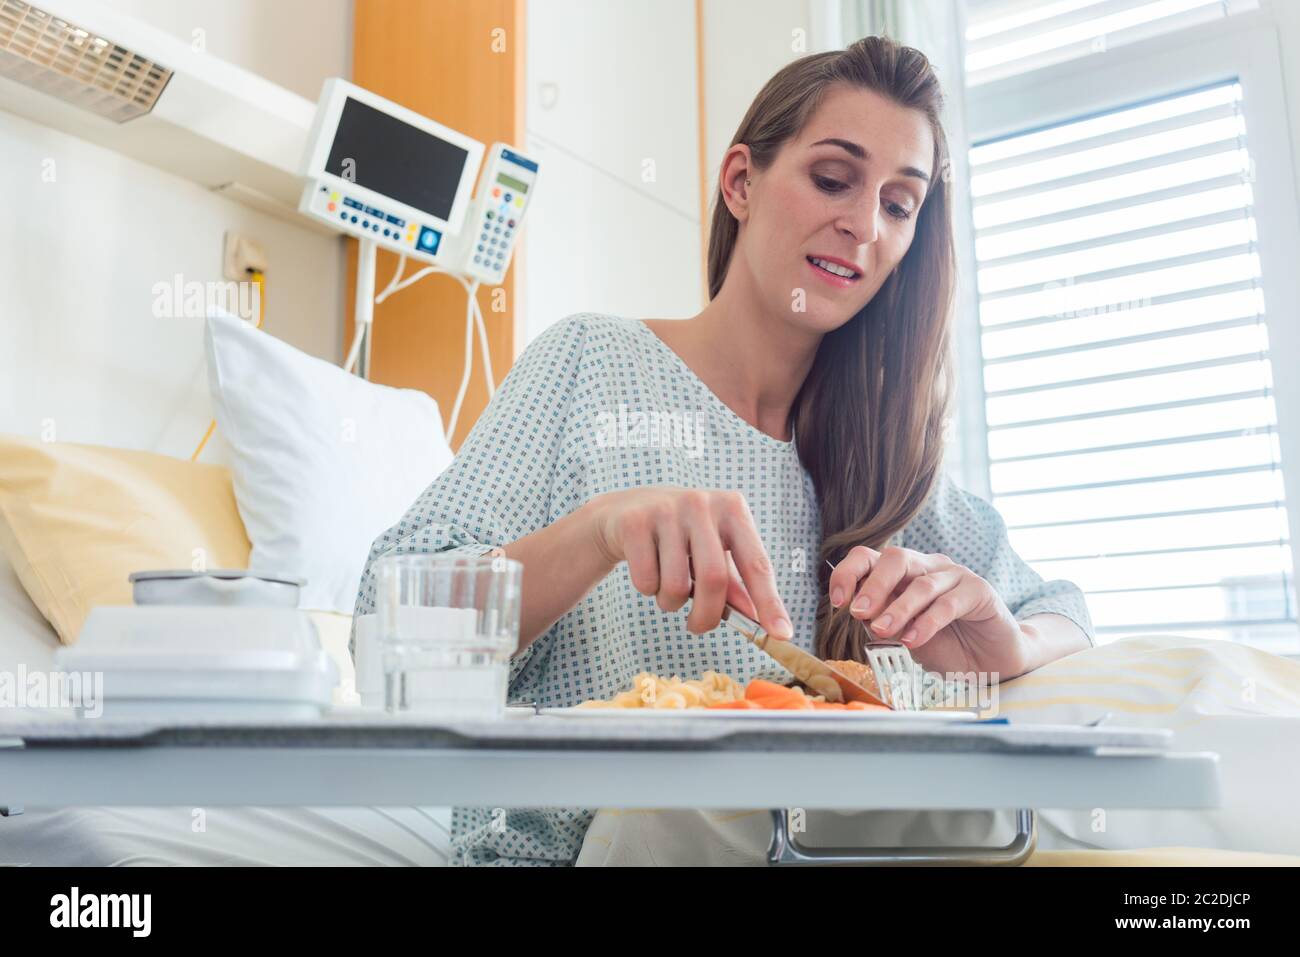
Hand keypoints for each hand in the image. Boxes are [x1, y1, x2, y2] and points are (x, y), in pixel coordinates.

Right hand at [589, 487, 791, 639]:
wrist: (622, 512)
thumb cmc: (678, 537)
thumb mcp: (711, 552)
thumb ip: (734, 584)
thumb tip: (757, 618)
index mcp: (732, 509)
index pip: (757, 563)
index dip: (769, 602)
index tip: (782, 633)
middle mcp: (702, 503)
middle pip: (714, 579)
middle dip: (707, 615)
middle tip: (698, 627)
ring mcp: (666, 509)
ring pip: (676, 585)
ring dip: (670, 603)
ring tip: (666, 588)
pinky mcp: (635, 522)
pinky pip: (646, 580)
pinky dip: (647, 590)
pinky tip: (646, 569)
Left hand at [827, 545, 1026, 676]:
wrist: (989, 661)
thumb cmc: (944, 645)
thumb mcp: (902, 635)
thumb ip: (881, 620)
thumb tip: (856, 610)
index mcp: (902, 573)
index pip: (868, 557)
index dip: (848, 574)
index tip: (836, 601)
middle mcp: (927, 566)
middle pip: (895, 558)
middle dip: (873, 585)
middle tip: (858, 612)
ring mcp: (954, 575)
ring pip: (921, 583)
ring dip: (898, 609)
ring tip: (881, 631)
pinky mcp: (979, 590)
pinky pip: (948, 603)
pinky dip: (926, 623)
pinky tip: (913, 640)